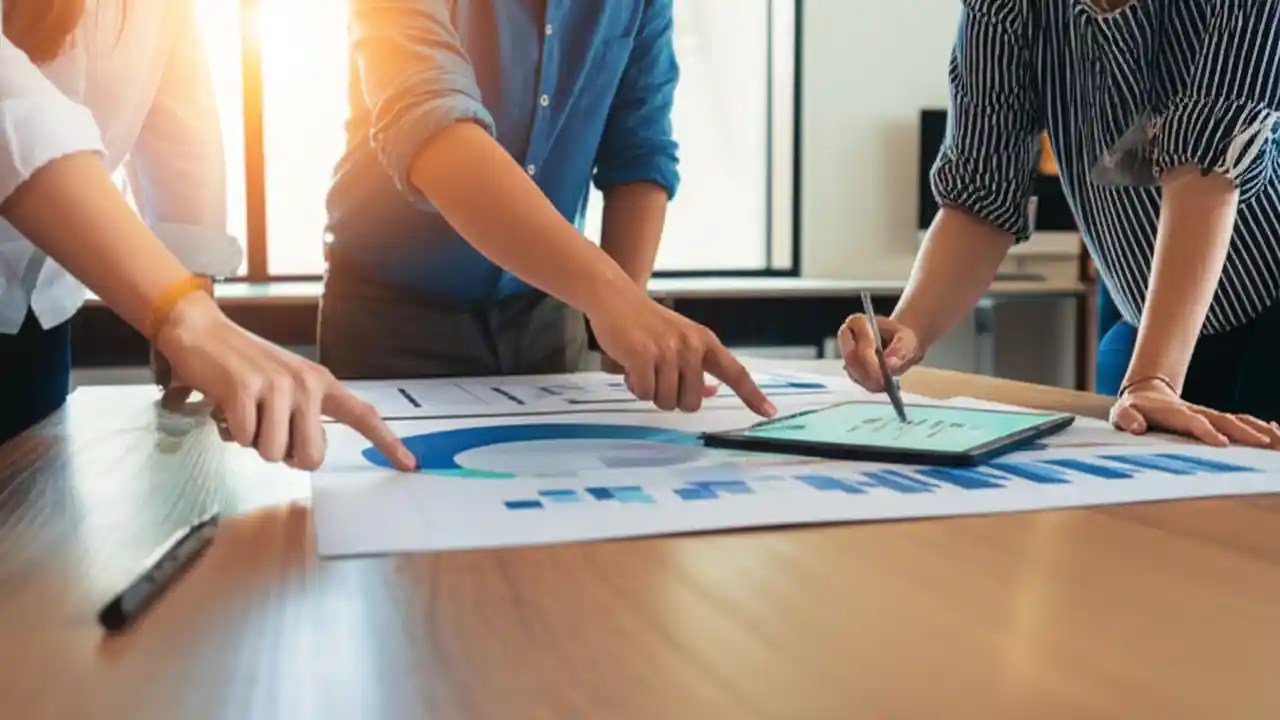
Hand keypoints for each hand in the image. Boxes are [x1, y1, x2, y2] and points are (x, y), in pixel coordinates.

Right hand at [155, 292, 416, 470]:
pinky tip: (227, 406)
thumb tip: (306, 455)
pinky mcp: (244, 390)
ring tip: (246, 413)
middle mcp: (306, 384)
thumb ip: (305, 416)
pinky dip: (231, 432)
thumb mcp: (286, 385)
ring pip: (274, 453)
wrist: (202, 331)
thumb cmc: (243, 366)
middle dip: (286, 456)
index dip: (387, 442)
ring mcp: (276, 386)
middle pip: (310, 456)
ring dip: (254, 443)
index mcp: (321, 383)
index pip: (363, 415)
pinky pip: (244, 439)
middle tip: (268, 431)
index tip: (411, 465)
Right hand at [587, 293, 773, 415]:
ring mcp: (668, 351)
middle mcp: (691, 346)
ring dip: (650, 392)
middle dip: (671, 398)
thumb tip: (710, 393)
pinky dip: (634, 387)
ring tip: (642, 367)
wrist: (615, 298)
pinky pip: (644, 393)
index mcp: (705, 342)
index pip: (735, 372)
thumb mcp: (679, 339)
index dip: (752, 394)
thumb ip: (696, 368)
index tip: (768, 411)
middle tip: (657, 376)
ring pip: (666, 401)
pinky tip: (630, 367)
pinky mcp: (644, 356)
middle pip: (691, 403)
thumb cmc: (645, 322)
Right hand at [838, 314, 922, 391]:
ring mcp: (847, 352)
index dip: (868, 361)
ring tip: (884, 386)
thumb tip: (890, 365)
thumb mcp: (906, 339)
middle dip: (866, 374)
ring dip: (867, 381)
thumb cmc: (902, 337)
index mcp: (858, 322)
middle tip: (882, 385)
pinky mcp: (851, 366)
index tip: (882, 374)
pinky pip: (856, 378)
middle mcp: (847, 336)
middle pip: (851, 359)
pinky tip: (881, 386)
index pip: (858, 342)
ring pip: (852, 371)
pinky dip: (868, 384)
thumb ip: (899, 350)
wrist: (900, 342)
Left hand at [1111, 379, 1279, 448]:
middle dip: (1244, 431)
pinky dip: (1260, 428)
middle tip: (1265, 444)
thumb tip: (1137, 427)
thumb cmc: (1133, 409)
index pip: (1192, 421)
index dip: (1206, 431)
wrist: (1146, 394)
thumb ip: (1126, 418)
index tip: (1222, 444)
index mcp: (1173, 412)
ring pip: (1237, 420)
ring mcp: (1208, 415)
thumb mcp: (1120, 413)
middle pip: (1223, 420)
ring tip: (1279, 441)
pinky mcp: (1215, 420)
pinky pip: (1240, 422)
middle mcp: (1195, 412)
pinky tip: (1277, 437)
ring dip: (1259, 429)